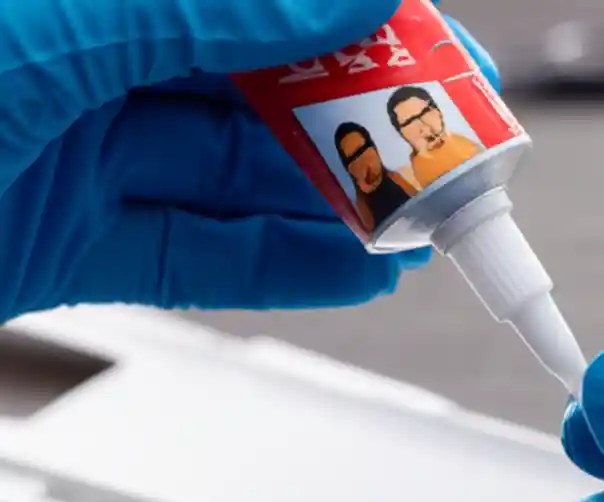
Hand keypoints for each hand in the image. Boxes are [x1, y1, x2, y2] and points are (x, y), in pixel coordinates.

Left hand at [0, 0, 496, 321]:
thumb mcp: (54, 22)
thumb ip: (212, 4)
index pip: (253, 0)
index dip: (358, 22)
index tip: (437, 46)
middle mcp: (78, 65)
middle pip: (256, 88)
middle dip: (359, 116)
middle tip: (442, 141)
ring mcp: (69, 159)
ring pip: (238, 177)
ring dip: (339, 199)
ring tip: (423, 215)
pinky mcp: (61, 249)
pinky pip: (198, 257)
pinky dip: (285, 267)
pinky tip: (359, 267)